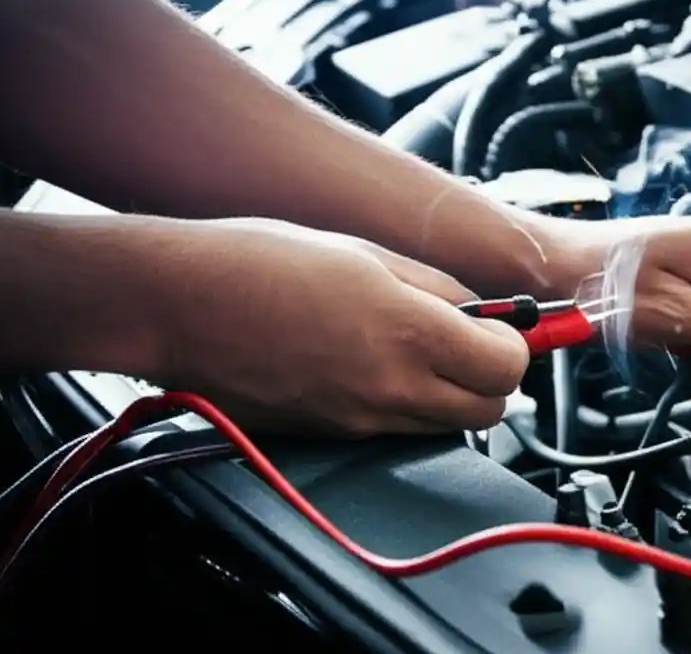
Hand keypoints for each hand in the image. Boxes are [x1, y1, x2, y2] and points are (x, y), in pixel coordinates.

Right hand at [147, 218, 528, 435]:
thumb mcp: (366, 253)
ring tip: (417, 351)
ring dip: (451, 396)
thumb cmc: (261, 261)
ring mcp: (358, 421)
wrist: (176, 304)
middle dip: (491, 378)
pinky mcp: (330, 437)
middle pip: (489, 412)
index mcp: (407, 331)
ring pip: (445, 428)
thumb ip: (437, 288)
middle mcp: (390, 388)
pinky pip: (395, 433)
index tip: (501, 327)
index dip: (514, 346)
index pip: (507, 368)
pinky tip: (373, 368)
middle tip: (469, 343)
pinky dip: (404, 408)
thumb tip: (482, 312)